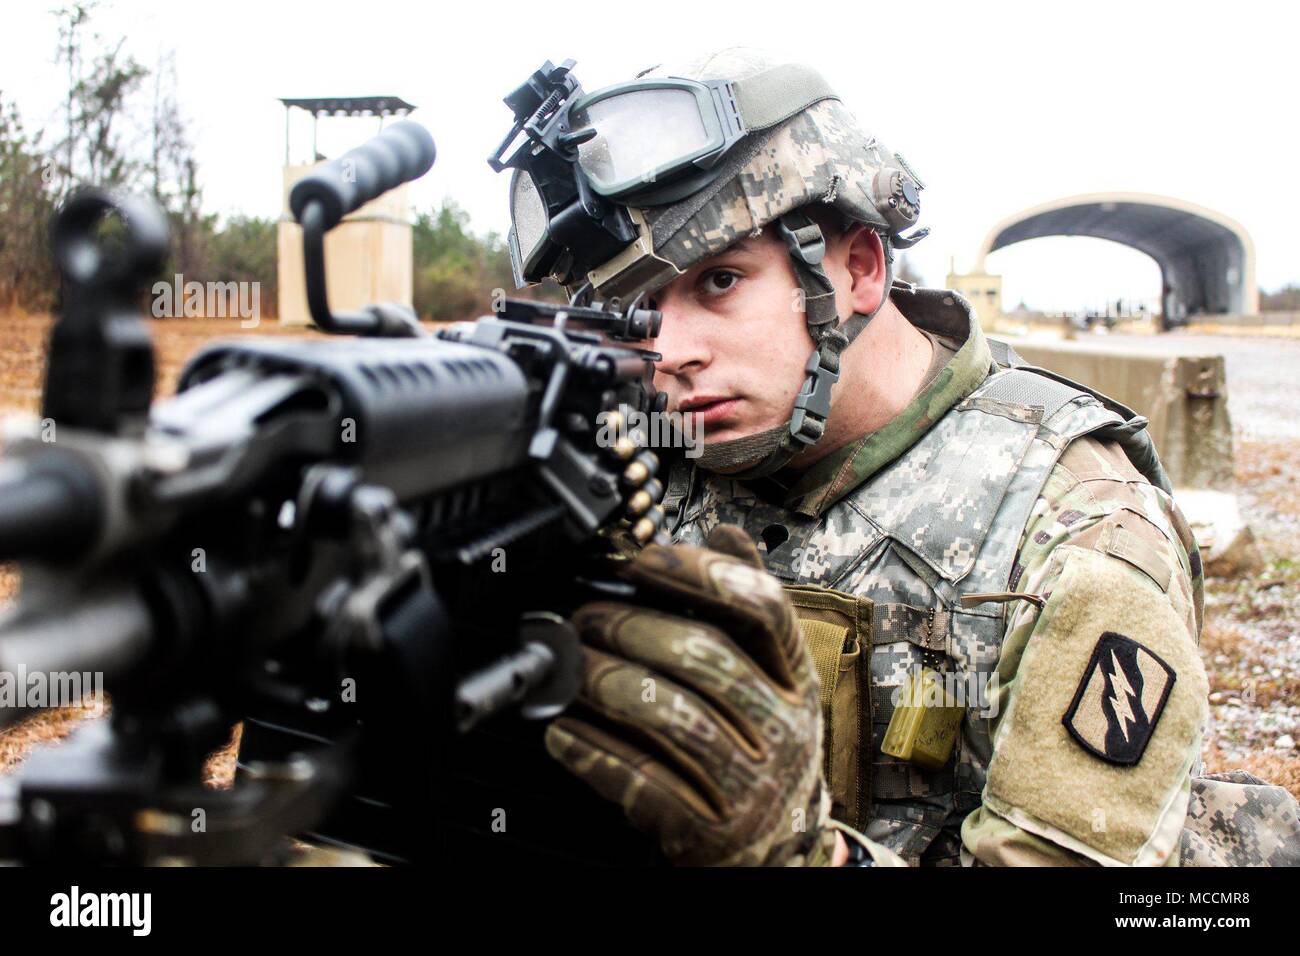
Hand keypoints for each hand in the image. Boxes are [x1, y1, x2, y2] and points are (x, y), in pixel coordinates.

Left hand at [545, 525, 833, 865]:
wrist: (784, 849)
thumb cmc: (764, 747)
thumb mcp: (774, 677)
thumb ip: (747, 608)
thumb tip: (724, 533)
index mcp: (796, 677)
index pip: (764, 607)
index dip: (701, 574)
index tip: (645, 560)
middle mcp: (783, 725)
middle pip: (706, 657)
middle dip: (631, 628)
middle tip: (584, 618)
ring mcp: (753, 782)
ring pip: (673, 717)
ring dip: (606, 684)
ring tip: (567, 669)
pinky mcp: (712, 830)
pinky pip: (644, 782)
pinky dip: (595, 752)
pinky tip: (563, 734)